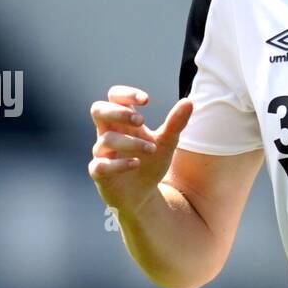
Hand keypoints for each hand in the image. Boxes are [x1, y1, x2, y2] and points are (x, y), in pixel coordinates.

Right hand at [88, 85, 193, 215]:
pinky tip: (137, 163)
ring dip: (131, 142)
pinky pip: (100, 165)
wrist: (143, 194)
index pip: (114, 97)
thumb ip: (175, 123)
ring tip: (152, 149)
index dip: (126, 94)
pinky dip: (119, 164)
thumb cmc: (151, 161)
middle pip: (98, 110)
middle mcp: (108, 133)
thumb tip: (189, 101)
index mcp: (122, 122)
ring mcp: (102, 153)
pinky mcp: (100, 173)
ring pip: (106, 139)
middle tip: (141, 121)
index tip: (147, 100)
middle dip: (118, 112)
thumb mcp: (167, 142)